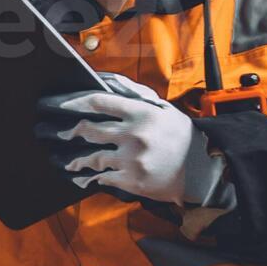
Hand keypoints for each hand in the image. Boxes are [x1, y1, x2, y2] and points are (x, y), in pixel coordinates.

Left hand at [35, 72, 211, 202]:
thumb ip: (139, 100)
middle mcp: (134, 135)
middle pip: (90, 130)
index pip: (100, 103)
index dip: (77, 103)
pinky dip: (92, 177)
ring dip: (78, 160)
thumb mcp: (165, 111)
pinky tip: (86, 178)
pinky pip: (102, 177)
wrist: (203, 170)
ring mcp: (131, 159)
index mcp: (142, 114)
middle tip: (63, 134)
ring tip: (72, 163)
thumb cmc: (184, 138)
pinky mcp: (131, 179)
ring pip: (93, 157)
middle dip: (72, 132)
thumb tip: (112, 86)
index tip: (64, 105)